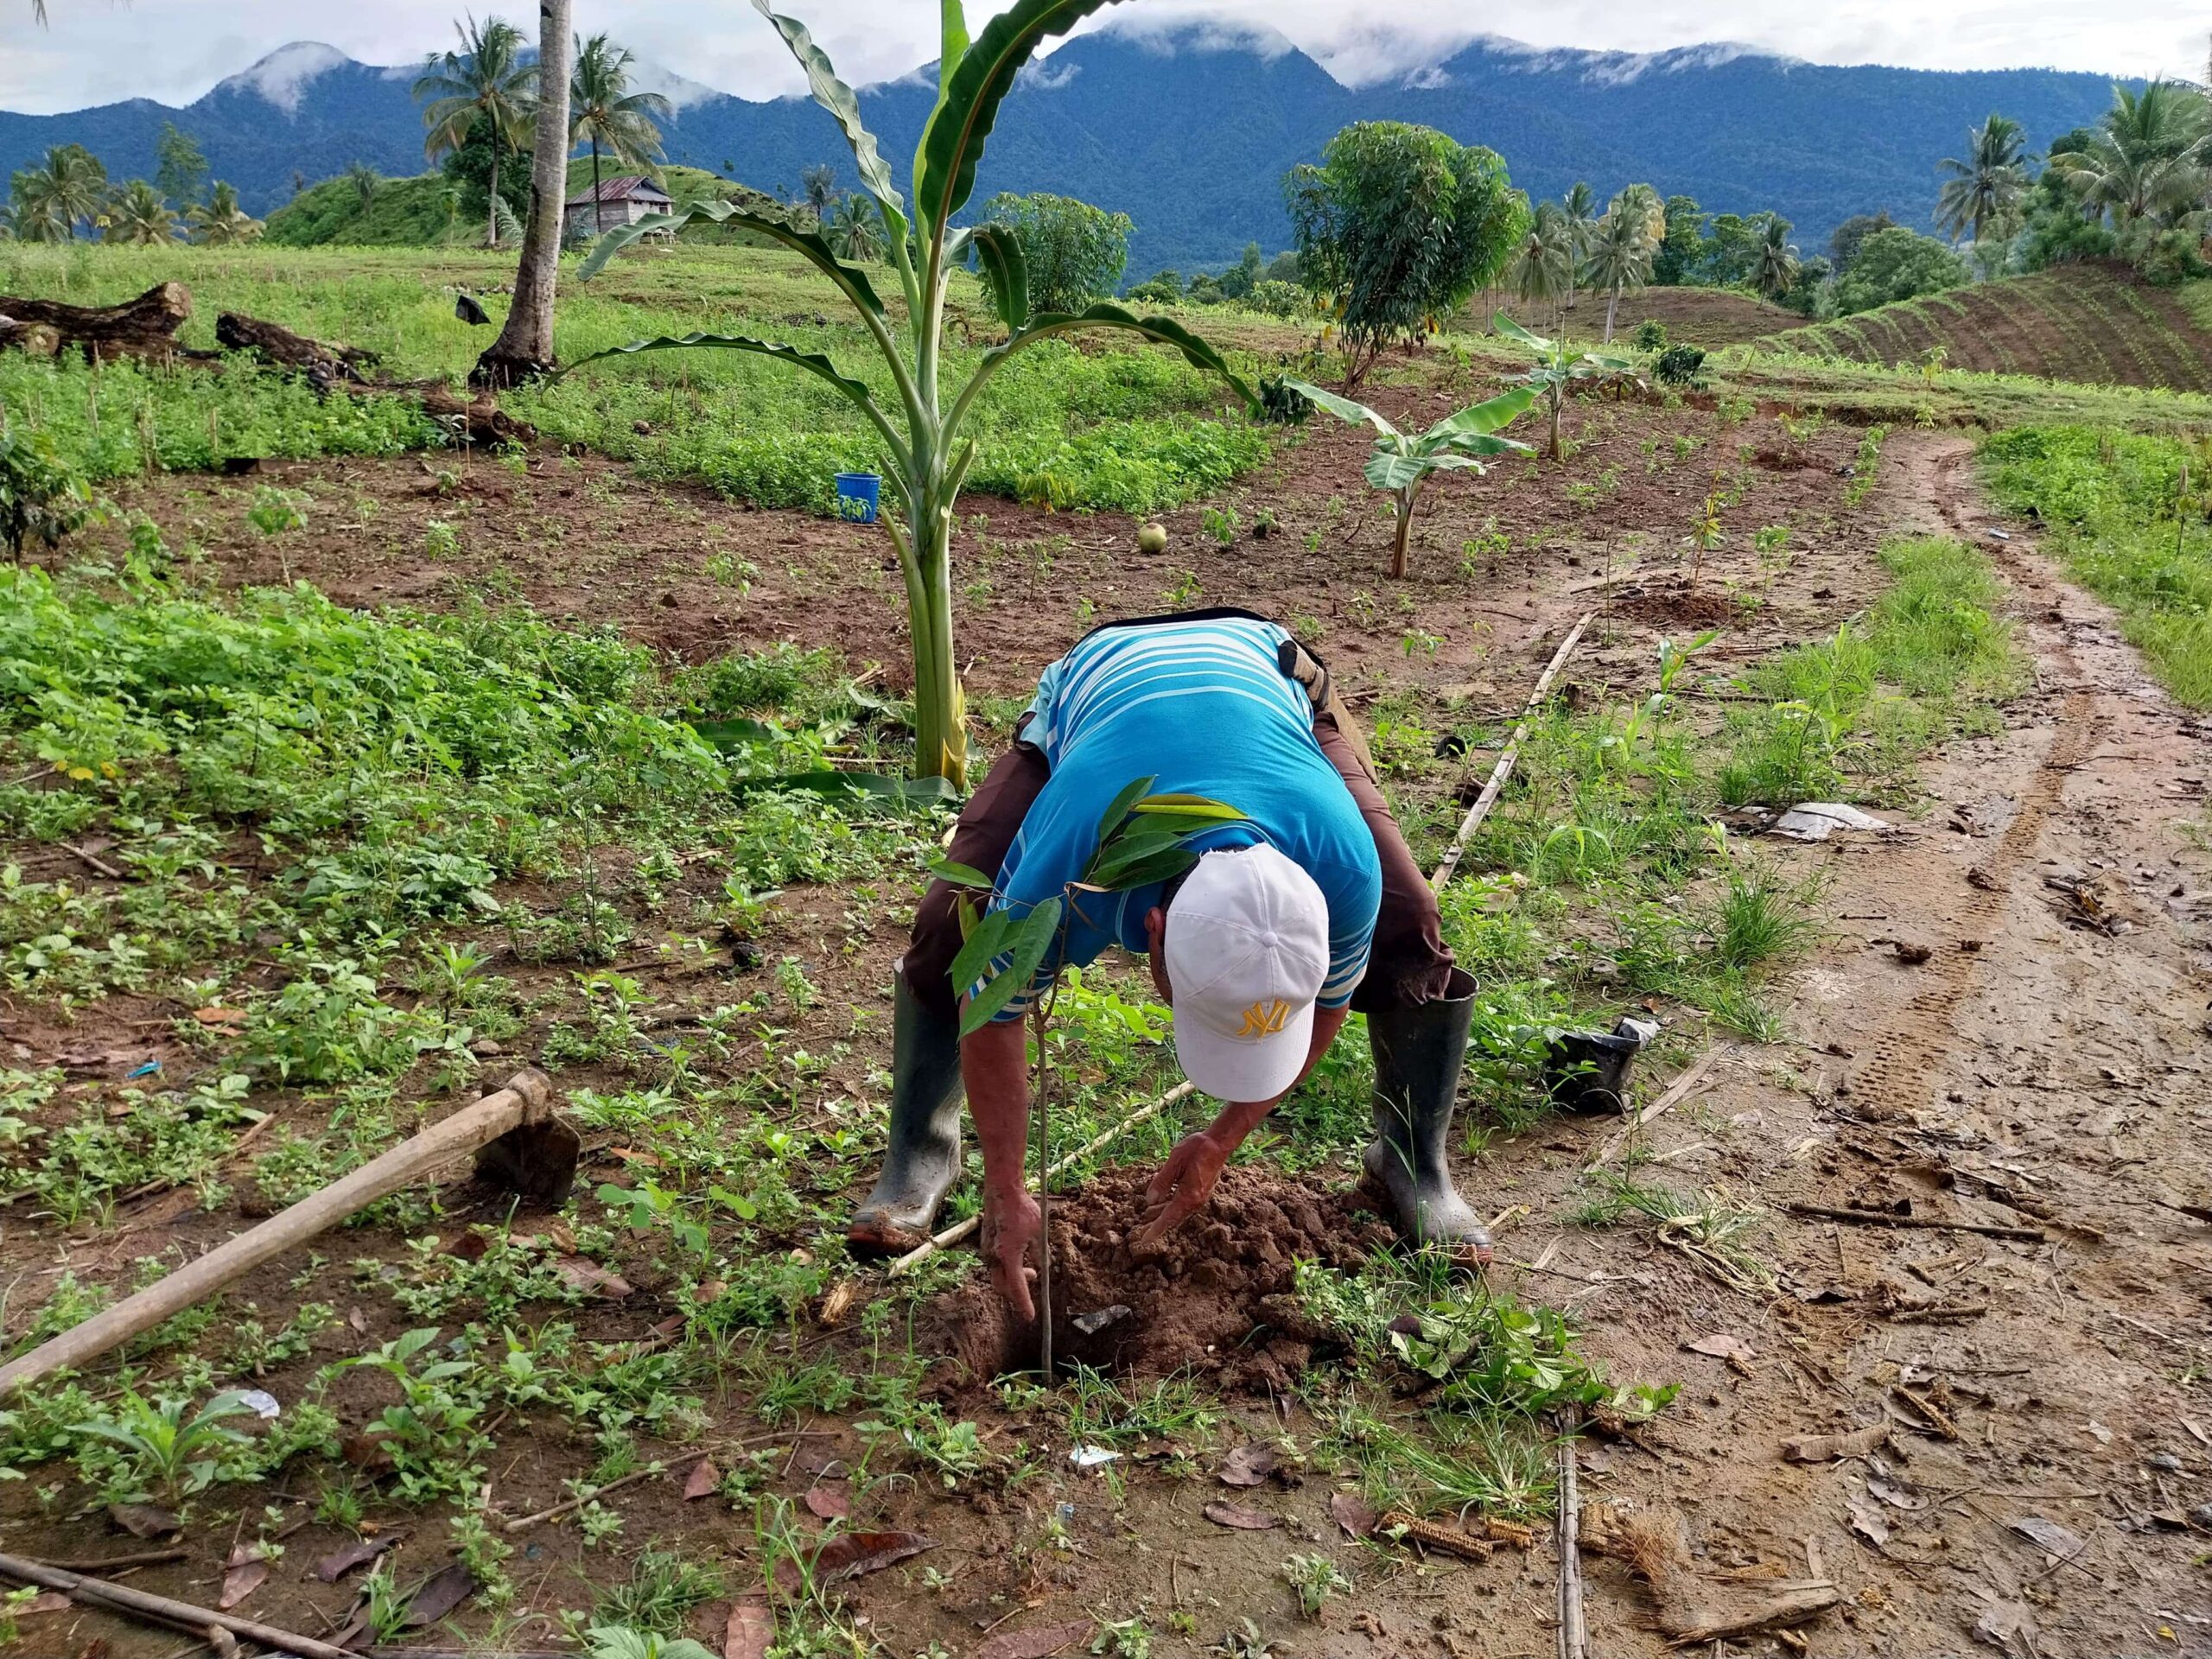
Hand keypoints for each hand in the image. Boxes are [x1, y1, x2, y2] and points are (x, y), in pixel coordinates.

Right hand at [981, 1186, 1042, 1322]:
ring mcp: (987, 1251)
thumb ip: (1041, 1253)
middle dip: (1017, 1294)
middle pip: (1003, 1287)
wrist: (1001, 1190)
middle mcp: (994, 1257)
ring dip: (1013, 1279)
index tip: (1030, 1317)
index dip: (1024, 1304)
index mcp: (1008, 1256)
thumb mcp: (1039, 1232)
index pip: (1016, 1288)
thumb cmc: (1021, 1209)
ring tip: (1032, 1271)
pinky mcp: (985, 1245)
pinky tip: (1020, 1259)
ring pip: (998, 1276)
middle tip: (1033, 1291)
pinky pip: (995, 1265)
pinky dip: (1007, 1269)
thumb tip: (1044, 1268)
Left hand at [1133, 1129, 1233, 1251]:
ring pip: (1178, 1211)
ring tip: (1148, 1219)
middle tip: (1141, 1233)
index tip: (1144, 1240)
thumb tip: (1149, 1200)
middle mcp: (1195, 1201)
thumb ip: (1162, 1182)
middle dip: (1157, 1225)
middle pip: (1173, 1218)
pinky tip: (1162, 1203)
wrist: (1219, 1143)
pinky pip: (1183, 1204)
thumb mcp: (1175, 1162)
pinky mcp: (1201, 1191)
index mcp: (1188, 1196)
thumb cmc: (1197, 1149)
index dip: (1156, 1229)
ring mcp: (1200, 1197)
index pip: (1168, 1217)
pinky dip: (1171, 1206)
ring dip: (1163, 1215)